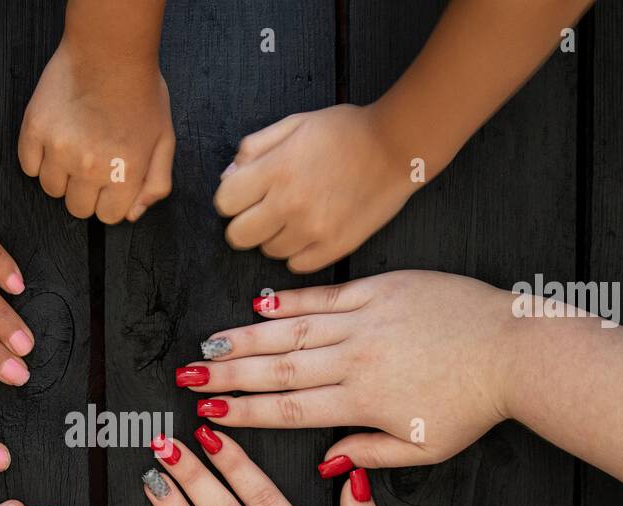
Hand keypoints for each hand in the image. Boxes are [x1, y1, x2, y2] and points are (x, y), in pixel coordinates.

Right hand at [19, 36, 174, 222]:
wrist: (109, 50)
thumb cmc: (140, 91)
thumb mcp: (164, 139)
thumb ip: (156, 184)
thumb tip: (132, 214)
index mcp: (124, 173)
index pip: (109, 217)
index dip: (110, 199)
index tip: (110, 178)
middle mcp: (90, 168)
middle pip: (78, 209)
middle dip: (86, 191)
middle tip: (91, 161)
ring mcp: (59, 150)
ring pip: (51, 190)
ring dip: (61, 175)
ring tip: (73, 146)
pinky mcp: (34, 131)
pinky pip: (29, 166)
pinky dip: (39, 158)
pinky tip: (55, 137)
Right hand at [182, 272, 517, 470]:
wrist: (516, 351)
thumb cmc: (473, 405)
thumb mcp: (424, 450)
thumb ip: (370, 455)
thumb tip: (328, 464)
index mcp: (362, 402)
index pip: (289, 409)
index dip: (244, 412)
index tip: (209, 415)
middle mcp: (354, 360)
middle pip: (277, 368)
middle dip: (226, 375)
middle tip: (187, 377)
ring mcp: (366, 321)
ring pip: (292, 331)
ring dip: (245, 338)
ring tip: (207, 344)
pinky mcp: (383, 289)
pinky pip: (325, 297)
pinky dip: (290, 301)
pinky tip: (258, 304)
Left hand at [213, 104, 417, 271]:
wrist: (398, 146)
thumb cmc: (346, 132)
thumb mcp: (294, 124)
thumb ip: (254, 148)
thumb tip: (229, 175)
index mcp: (275, 170)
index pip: (224, 203)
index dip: (231, 198)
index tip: (245, 193)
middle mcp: (290, 203)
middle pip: (238, 236)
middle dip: (245, 222)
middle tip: (265, 209)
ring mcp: (313, 229)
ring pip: (268, 251)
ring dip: (274, 236)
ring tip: (296, 215)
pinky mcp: (335, 247)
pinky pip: (296, 265)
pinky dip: (298, 252)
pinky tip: (310, 231)